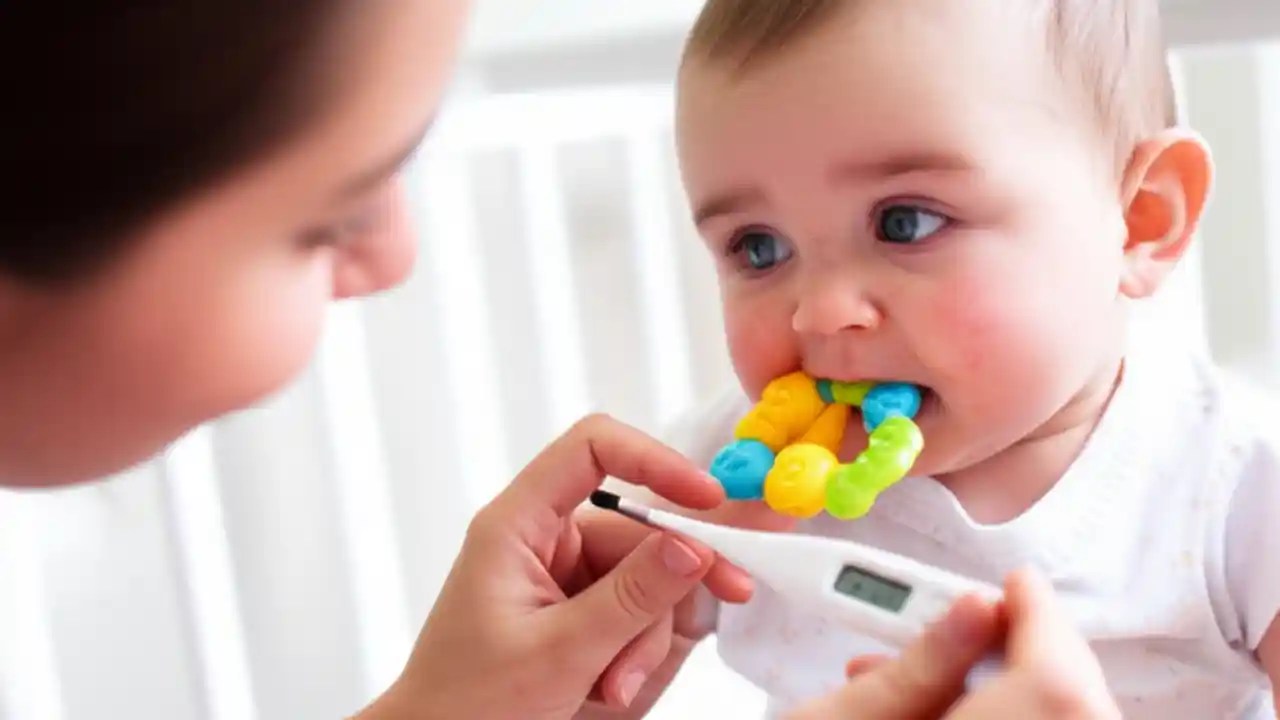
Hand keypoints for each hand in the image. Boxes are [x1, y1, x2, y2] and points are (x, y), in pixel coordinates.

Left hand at [358, 414, 751, 719]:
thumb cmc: (469, 706)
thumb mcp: (559, 653)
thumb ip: (631, 598)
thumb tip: (693, 546)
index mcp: (517, 525)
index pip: (591, 449)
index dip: (654, 459)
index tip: (707, 499)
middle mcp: (542, 539)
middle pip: (636, 530)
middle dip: (662, 590)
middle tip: (728, 600)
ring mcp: (562, 577)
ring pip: (645, 579)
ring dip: (644, 639)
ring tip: (612, 690)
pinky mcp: (578, 612)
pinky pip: (634, 613)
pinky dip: (634, 652)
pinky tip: (609, 689)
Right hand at [787, 568, 1119, 719]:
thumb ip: (920, 664)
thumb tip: (974, 608)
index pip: (1055, 676)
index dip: (1041, 619)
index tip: (1015, 586)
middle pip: (1068, 709)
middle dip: (1023, 658)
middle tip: (971, 624)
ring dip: (1004, 700)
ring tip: (910, 682)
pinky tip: (934, 719)